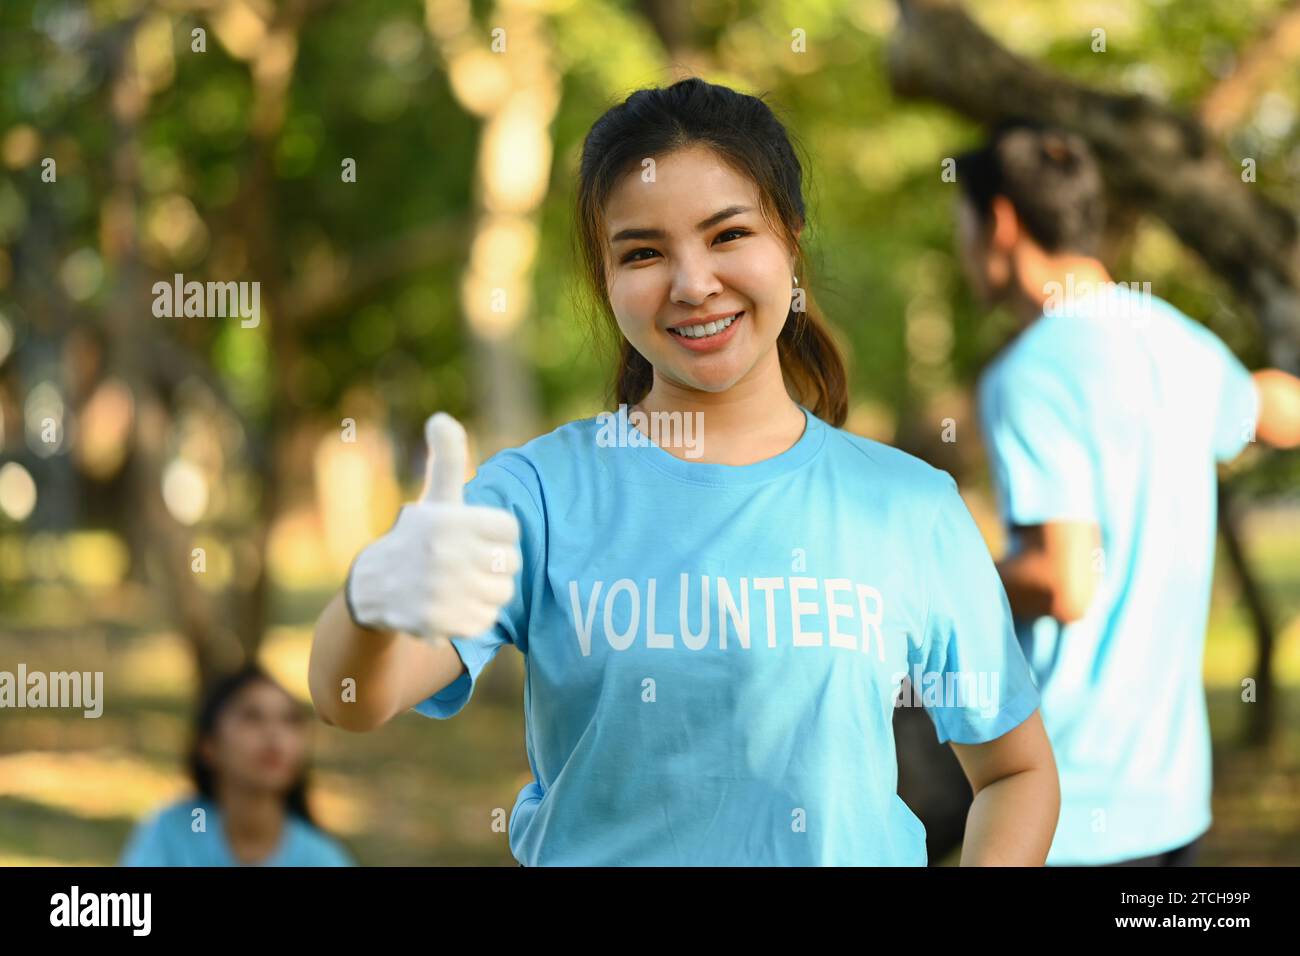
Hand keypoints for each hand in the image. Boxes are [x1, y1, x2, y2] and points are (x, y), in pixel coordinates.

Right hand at [345, 412, 521, 638]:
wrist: (375, 587)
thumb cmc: (419, 536)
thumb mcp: (435, 497)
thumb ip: (448, 458)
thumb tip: (441, 418)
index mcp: (451, 519)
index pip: (510, 530)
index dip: (496, 536)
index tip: (473, 537)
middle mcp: (445, 553)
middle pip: (511, 564)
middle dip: (492, 565)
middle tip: (466, 563)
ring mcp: (443, 589)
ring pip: (501, 593)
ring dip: (485, 592)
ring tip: (460, 583)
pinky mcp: (441, 621)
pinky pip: (486, 620)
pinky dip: (474, 616)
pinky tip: (452, 605)